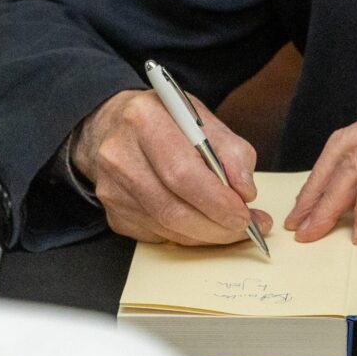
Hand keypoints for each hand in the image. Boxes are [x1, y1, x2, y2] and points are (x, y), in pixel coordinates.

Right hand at [74, 87, 272, 245]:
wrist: (110, 126)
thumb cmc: (162, 121)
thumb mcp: (202, 120)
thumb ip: (231, 151)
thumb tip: (245, 192)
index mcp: (144, 120)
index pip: (183, 173)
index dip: (217, 201)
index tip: (245, 214)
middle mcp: (120, 156)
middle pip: (173, 209)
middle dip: (217, 225)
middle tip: (246, 227)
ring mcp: (112, 189)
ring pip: (167, 228)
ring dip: (207, 234)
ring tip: (233, 228)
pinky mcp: (114, 214)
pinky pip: (158, 235)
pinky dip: (188, 235)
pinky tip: (204, 225)